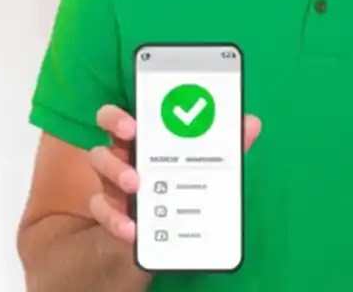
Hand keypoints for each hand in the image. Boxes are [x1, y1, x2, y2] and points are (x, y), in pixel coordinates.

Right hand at [87, 104, 261, 243]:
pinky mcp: (113, 215)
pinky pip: (104, 214)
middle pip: (101, 146)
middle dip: (114, 153)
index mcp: (140, 142)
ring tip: (137, 188)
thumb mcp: (205, 166)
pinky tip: (134, 230)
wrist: (165, 233)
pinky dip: (116, 221)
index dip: (117, 118)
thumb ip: (225, 147)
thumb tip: (252, 123)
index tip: (133, 125)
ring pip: (100, 177)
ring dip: (116, 177)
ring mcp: (113, 188)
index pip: (116, 120)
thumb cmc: (182, 185)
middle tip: (134, 160)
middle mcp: (121, 160)